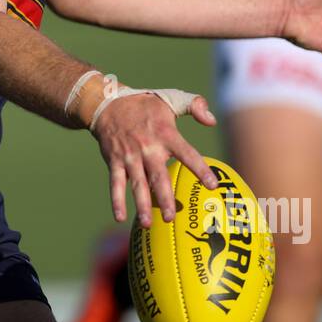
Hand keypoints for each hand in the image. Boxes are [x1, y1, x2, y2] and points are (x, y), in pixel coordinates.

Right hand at [92, 89, 218, 227]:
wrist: (108, 104)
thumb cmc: (145, 104)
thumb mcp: (171, 98)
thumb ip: (195, 105)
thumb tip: (212, 120)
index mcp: (166, 133)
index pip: (187, 153)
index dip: (200, 169)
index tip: (212, 185)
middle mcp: (148, 147)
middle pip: (158, 176)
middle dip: (165, 198)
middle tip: (172, 217)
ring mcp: (129, 156)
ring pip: (137, 184)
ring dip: (142, 204)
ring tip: (148, 223)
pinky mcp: (115, 161)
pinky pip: (116, 183)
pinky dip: (117, 200)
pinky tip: (121, 217)